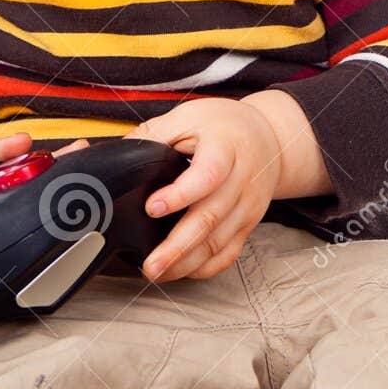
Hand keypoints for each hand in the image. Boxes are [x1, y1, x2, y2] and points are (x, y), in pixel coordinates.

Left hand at [124, 100, 282, 281]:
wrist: (268, 139)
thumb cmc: (223, 126)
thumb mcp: (189, 116)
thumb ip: (155, 134)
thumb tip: (119, 155)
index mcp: (225, 148)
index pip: (207, 175)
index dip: (180, 194)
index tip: (151, 208)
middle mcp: (241, 180)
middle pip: (210, 218)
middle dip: (177, 246)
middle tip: (150, 264)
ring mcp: (247, 205)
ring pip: (218, 242)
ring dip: (186, 262)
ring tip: (156, 272)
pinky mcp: (248, 224)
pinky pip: (228, 253)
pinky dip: (205, 267)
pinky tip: (181, 271)